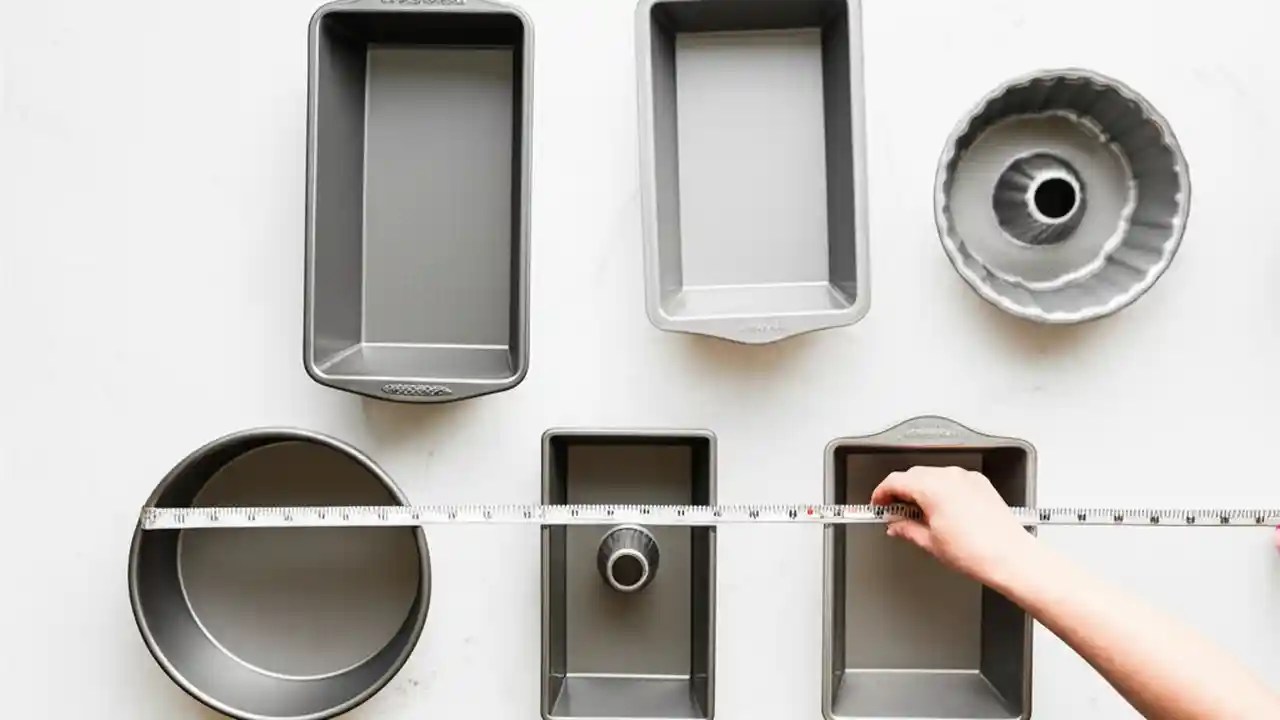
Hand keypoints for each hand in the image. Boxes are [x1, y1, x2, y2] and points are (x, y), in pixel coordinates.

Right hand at [870, 466, 1037, 586]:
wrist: (1011, 558)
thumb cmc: (977, 552)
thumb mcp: (930, 543)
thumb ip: (906, 529)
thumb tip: (896, 526)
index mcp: (933, 488)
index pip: (895, 481)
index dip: (881, 493)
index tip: (878, 504)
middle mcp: (950, 477)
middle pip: (913, 475)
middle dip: (900, 491)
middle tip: (894, 512)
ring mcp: (967, 478)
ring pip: (933, 476)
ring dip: (920, 490)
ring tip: (918, 515)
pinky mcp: (980, 484)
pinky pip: (952, 480)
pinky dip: (941, 490)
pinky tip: (940, 511)